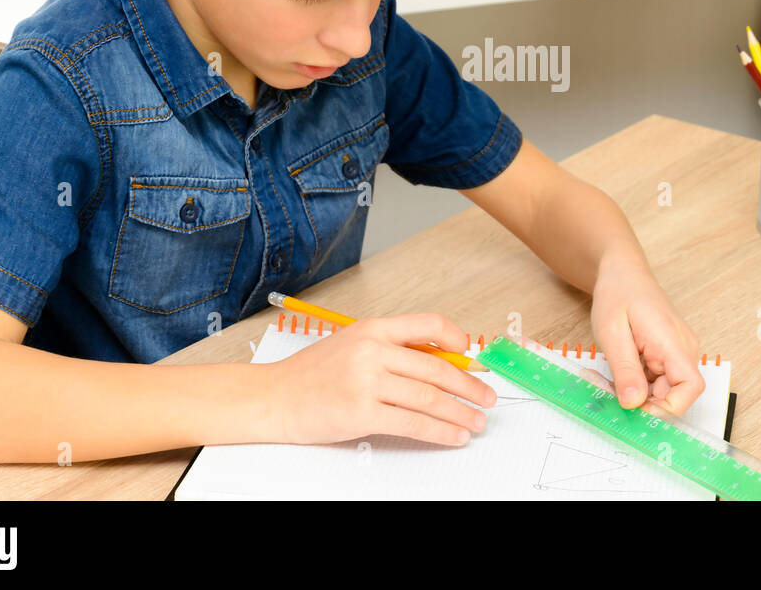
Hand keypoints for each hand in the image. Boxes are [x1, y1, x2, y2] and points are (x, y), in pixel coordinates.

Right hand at [267, 313, 495, 445]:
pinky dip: (440, 431)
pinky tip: (454, 436)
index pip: (427, 324)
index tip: (473, 356)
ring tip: (476, 422)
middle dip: (469, 386)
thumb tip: (439, 361)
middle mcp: (372, 351)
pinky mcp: (361, 412)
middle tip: (487, 398)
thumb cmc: (313, 373)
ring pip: (429, 397)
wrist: (274, 397)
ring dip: (460, 412)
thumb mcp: (352, 344)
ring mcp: (366, 381)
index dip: (457, 339)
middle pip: (436, 367)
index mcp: (373, 328)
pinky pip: (412, 423)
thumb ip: (391, 348)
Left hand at [590, 257, 704, 414]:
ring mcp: (677, 353)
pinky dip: (635, 384)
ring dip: (634, 393)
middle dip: (640, 402)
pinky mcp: (667, 356)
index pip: (691, 387)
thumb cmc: (618, 294)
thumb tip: (633, 404)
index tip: (636, 409)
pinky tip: (614, 373)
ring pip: (662, 390)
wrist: (622, 273)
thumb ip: (625, 369)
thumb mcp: (612, 332)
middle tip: (606, 392)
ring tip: (604, 379)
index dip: (668, 407)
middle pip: (674, 394)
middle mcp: (682, 350)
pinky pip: (656, 381)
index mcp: (673, 342)